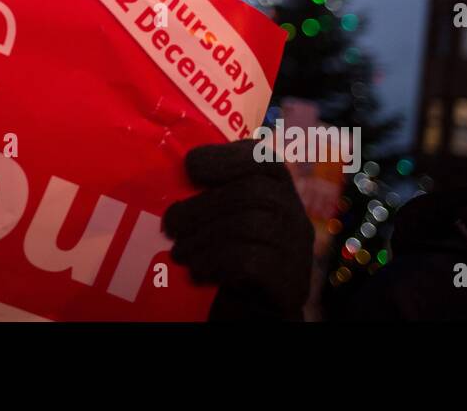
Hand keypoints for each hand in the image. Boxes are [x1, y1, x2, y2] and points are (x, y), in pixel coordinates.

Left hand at [162, 140, 313, 319]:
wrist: (257, 309)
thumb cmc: (232, 255)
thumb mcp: (223, 219)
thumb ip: (210, 196)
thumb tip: (169, 180)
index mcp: (279, 190)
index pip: (261, 157)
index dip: (224, 157)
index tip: (190, 167)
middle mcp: (296, 214)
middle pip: (252, 192)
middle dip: (202, 205)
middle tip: (170, 224)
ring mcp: (298, 248)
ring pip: (250, 224)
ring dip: (204, 237)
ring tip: (179, 252)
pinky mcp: (291, 281)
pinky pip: (251, 260)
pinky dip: (216, 262)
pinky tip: (197, 270)